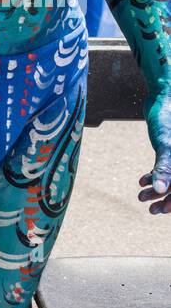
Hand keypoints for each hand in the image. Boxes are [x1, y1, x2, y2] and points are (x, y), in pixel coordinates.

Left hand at [139, 92, 170, 213]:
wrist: (163, 96)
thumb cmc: (167, 119)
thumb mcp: (165, 146)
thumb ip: (164, 169)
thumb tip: (160, 191)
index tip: (160, 210)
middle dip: (165, 199)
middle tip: (148, 209)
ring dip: (156, 190)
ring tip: (140, 197)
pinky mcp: (170, 150)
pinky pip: (165, 169)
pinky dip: (154, 176)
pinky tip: (141, 181)